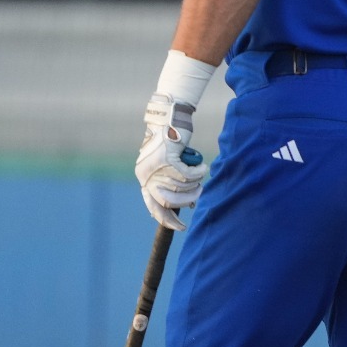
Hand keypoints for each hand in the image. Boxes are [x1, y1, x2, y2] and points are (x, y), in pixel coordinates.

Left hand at [135, 94, 206, 230]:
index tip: (181, 227)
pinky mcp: (168, 158)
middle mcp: (147, 175)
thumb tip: (185, 204)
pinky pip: (189, 174)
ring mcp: (156, 167)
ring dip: (195, 183)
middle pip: (168, 201)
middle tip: (198, 197)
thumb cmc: (170, 141)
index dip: (167, 220)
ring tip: (200, 174)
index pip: (153, 207)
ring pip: (182, 187)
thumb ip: (170, 181)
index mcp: (144, 178)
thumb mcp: (167, 164)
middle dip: (187, 201)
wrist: (168, 119)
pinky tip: (202, 166)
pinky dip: (199, 172)